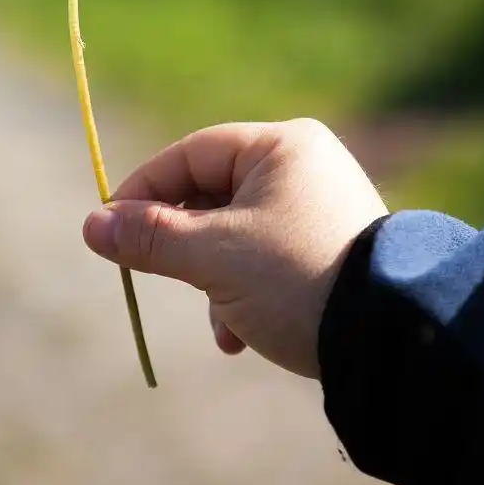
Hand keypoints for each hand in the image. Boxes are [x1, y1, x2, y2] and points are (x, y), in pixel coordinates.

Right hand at [82, 118, 386, 377]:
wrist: (392, 338)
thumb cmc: (296, 279)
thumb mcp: (214, 259)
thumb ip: (151, 238)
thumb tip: (92, 225)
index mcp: (282, 146)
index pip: (191, 154)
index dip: (143, 190)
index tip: (108, 228)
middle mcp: (305, 166)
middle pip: (212, 195)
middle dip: (183, 247)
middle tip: (154, 276)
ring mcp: (320, 209)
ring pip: (235, 234)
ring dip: (213, 281)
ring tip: (220, 321)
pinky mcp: (329, 250)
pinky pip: (266, 259)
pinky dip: (243, 293)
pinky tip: (240, 335)